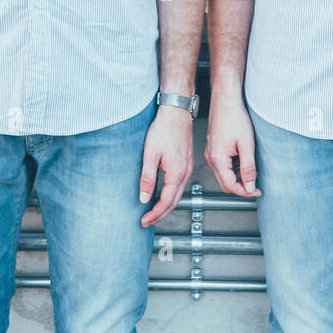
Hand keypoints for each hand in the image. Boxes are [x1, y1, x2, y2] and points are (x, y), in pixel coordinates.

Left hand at [139, 106, 194, 227]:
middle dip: (160, 214)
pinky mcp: (187, 161)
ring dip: (166, 205)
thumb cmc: (165, 128)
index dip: (155, 214)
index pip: (166, 202)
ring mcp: (188, 167)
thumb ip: (147, 178)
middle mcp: (185, 172)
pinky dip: (172, 194)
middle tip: (148, 221)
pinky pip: (180, 184)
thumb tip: (144, 197)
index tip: (145, 221)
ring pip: (178, 194)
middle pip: (174, 202)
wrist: (176, 111)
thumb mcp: (150, 154)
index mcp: (177, 172)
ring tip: (154, 211)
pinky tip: (164, 193)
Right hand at [204, 95, 260, 197]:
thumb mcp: (247, 145)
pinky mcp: (213, 148)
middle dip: (241, 186)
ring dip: (237, 177)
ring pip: (224, 175)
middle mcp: (211, 158)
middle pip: (225, 183)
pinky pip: (222, 165)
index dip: (245, 192)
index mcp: (218, 158)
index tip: (256, 191)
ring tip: (251, 170)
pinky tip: (243, 161)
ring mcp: (211, 153)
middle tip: (255, 185)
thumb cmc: (234, 117)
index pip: (230, 186)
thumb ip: (248, 168)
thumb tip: (249, 186)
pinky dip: (233, 168)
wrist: (226, 99)